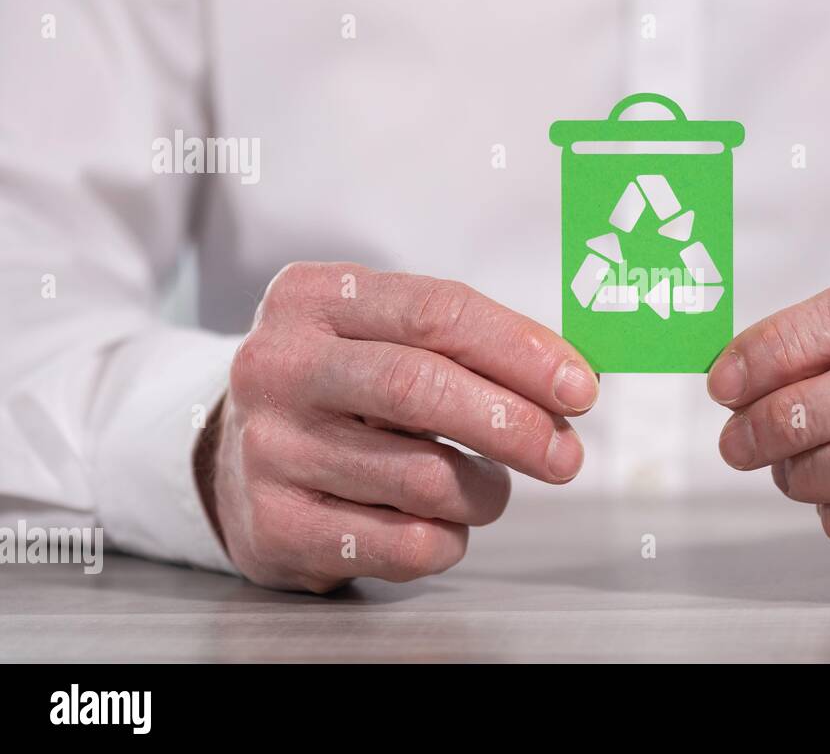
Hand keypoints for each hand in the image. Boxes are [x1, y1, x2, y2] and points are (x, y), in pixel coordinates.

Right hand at [195, 262, 598, 591]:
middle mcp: (278, 366)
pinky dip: (447, 541)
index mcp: (314, 298)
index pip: (437, 311)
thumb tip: (577, 377)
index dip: (521, 351)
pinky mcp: (273, 526)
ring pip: (420, 477)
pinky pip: (400, 544)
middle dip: (514, 424)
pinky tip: (441, 525)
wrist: (234, 459)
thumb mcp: (387, 340)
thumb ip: (473, 347)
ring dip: (484, 491)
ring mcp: (269, 448)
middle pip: (421, 388)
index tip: (581, 387)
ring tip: (488, 488)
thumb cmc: (343, 392)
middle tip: (565, 455)